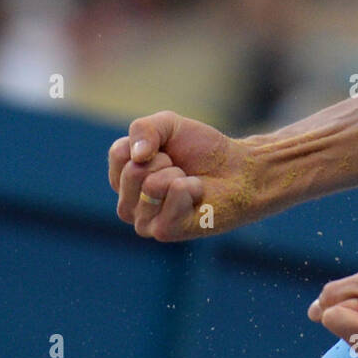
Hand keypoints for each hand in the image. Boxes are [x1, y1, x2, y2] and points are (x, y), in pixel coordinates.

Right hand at [108, 111, 261, 241]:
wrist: (238, 170)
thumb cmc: (202, 151)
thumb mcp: (169, 125)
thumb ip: (144, 128)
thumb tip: (137, 156)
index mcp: (124, 179)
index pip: (118, 154)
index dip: (149, 142)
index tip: (166, 150)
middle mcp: (128, 204)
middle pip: (132, 171)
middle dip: (164, 160)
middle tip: (181, 168)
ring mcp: (144, 222)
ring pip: (151, 185)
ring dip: (178, 174)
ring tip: (188, 182)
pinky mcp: (164, 232)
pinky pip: (173, 195)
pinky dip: (191, 187)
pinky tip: (197, 196)